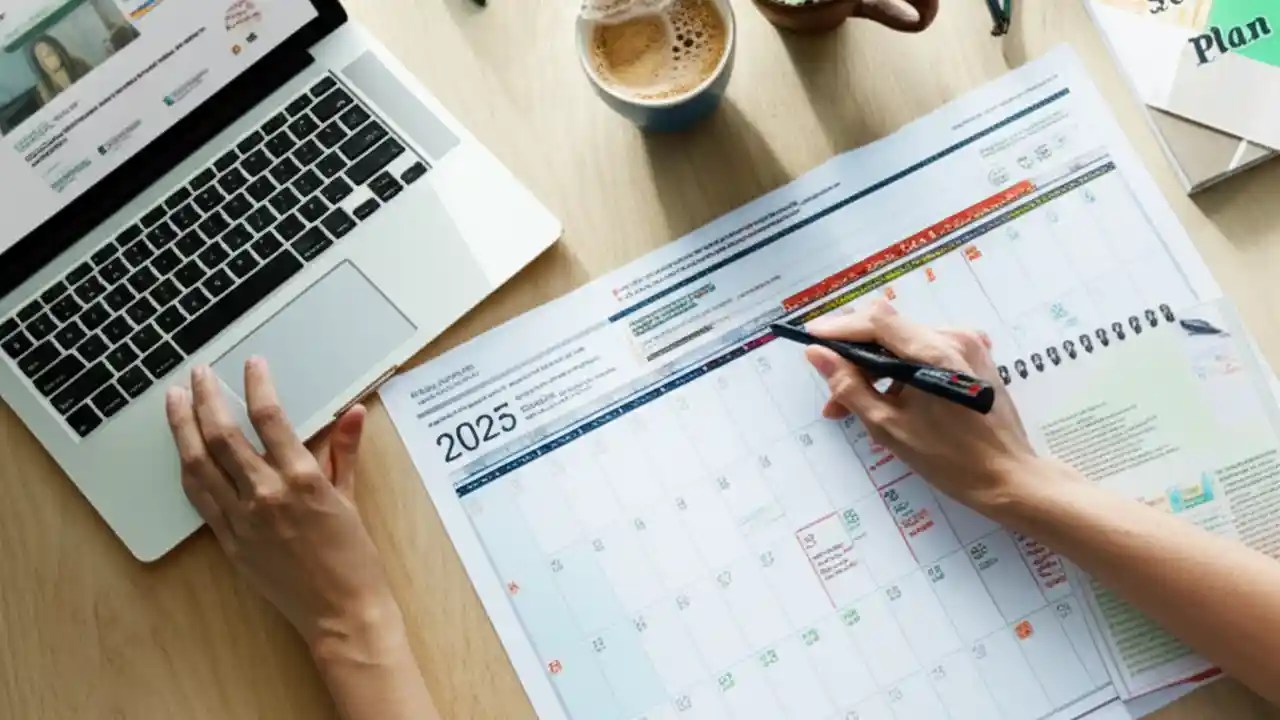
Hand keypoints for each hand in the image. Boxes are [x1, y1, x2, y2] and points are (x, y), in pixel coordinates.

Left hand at [165, 359, 396, 650]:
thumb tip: (353, 412)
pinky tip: (184, 451)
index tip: (252, 365)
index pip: (269, 418)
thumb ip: (344, 451)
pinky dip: (188, 469)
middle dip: (206, 398)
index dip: (256, 385)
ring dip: (183, 428)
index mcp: (301, 478)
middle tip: (198, 373)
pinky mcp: (229, 541)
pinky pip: (200, 498)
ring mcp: (242, 519)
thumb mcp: (351, 497)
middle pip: (222, 435)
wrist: (340, 611)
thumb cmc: (353, 557)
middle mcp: (266, 494)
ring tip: (174, 400)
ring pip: (200, 463)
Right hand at [804, 301, 1071, 513]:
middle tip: (832, 394)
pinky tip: (892, 399)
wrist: (1009, 478)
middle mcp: (954, 338)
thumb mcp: (888, 427)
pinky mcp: (974, 356)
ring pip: (905, 342)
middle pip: (890, 329)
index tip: (811, 340)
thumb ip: (849, 387)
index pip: (877, 320)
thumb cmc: (950, 460)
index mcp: (935, 353)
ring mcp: (968, 344)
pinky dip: (902, 370)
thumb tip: (818, 355)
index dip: (840, 327)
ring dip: (877, 367)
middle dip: (855, 356)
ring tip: (859, 406)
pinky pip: (925, 351)